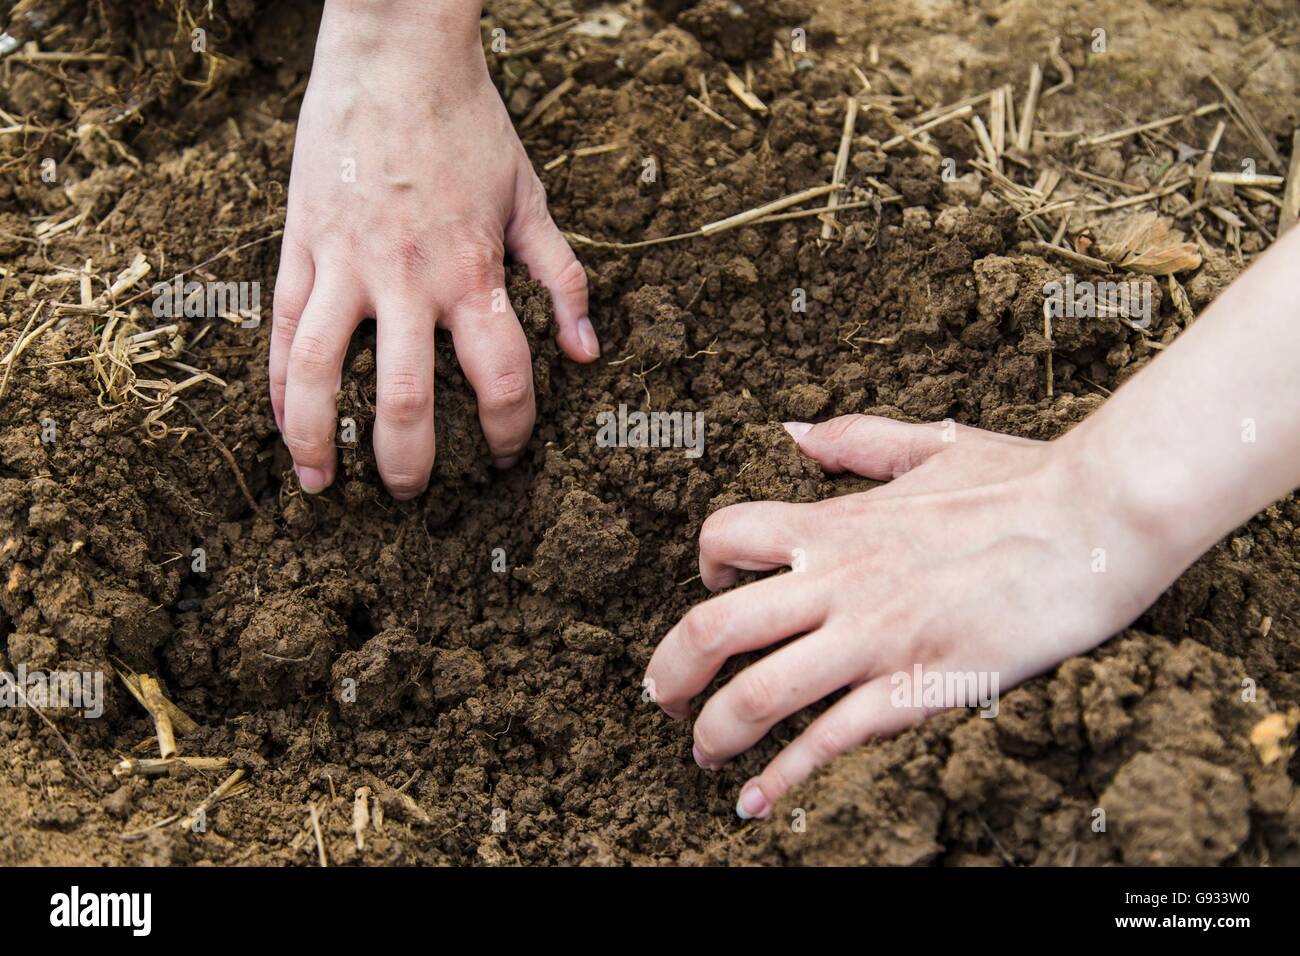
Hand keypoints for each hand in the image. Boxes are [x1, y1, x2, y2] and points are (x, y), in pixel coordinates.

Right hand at [270, 1, 597, 497]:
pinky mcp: (302, 242)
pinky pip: (284, 325)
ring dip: (320, 437)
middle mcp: (409, 278)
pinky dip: (279, 378)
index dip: (509, 431)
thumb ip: (562, 278)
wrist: (397, 53)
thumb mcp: (531, 199)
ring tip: (320, 483)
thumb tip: (586, 351)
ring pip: (323, 371)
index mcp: (473, 271)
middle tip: (411, 495)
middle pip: (408, 398)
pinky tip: (281, 419)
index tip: (506, 455)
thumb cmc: (471, 125)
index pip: (500, 378)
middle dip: (411, 461)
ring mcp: (347, 262)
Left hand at [645, 415, 1188, 818]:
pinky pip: (829, 741)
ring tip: (702, 752)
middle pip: (713, 628)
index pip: (725, 537)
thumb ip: (855, 440)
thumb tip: (793, 429)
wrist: (1099, 521)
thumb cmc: (1023, 480)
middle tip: (662, 699)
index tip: (710, 594)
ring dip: (712, 733)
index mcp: (837, 521)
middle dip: (669, 673)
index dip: (702, 569)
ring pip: (757, 695)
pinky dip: (781, 778)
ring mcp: (874, 637)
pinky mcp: (917, 687)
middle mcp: (839, 580)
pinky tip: (753, 801)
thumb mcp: (931, 443)